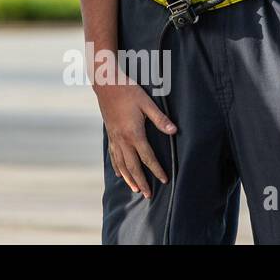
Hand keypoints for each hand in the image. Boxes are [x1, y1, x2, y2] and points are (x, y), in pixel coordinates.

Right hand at [94, 74, 175, 198]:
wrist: (106, 84)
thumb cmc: (128, 91)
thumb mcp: (147, 103)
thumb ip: (160, 118)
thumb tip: (174, 131)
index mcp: (134, 133)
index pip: (147, 157)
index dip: (156, 170)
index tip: (164, 180)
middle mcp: (123, 139)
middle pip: (132, 166)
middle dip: (141, 182)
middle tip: (147, 195)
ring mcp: (114, 138)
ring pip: (121, 164)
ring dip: (128, 178)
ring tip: (134, 189)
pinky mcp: (110, 134)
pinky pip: (113, 155)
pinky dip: (117, 167)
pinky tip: (119, 173)